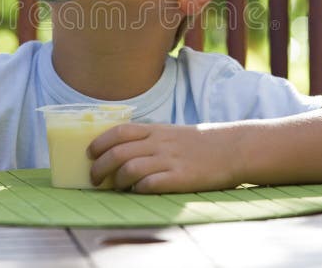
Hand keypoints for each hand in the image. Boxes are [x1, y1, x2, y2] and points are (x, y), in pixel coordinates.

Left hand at [87, 122, 240, 193]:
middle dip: (100, 167)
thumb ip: (147, 138)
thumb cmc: (197, 144)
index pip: (119, 132)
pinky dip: (138, 189)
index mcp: (155, 130)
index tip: (90, 154)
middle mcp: (159, 144)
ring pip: (130, 169)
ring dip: (116, 181)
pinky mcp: (180, 178)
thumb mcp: (170, 132)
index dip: (99, 143)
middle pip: (118, 153)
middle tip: (95, 179)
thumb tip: (119, 150)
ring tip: (115, 188)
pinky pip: (150, 184)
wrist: (231, 149)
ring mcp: (169, 160)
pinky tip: (137, 191)